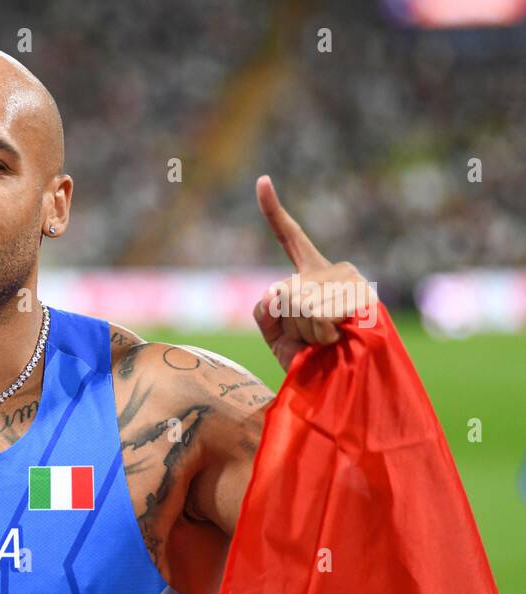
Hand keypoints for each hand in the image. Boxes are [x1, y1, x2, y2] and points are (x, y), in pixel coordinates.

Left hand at [252, 175, 375, 371]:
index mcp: (312, 275)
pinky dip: (319, 332)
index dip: (274, 210)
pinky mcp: (360, 292)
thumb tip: (275, 291)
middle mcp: (332, 270)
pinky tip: (337, 338)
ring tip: (328, 343)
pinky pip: (315, 309)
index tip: (262, 181)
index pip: (290, 239)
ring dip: (305, 331)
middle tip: (314, 341)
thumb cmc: (314, 362)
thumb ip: (264, 311)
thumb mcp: (277, 337)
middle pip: (284, 289)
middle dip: (290, 324)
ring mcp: (349, 278)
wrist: (348, 383)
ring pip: (298, 302)